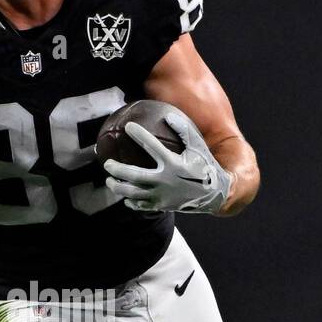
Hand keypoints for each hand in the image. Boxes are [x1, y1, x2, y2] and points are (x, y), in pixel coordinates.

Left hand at [103, 110, 232, 213]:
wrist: (214, 193)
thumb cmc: (204, 166)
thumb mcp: (197, 147)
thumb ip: (183, 131)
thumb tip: (168, 115)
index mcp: (173, 163)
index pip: (152, 146)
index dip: (139, 135)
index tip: (128, 127)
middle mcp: (165, 180)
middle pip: (135, 175)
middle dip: (118, 169)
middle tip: (107, 163)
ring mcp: (162, 195)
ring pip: (134, 193)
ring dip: (119, 187)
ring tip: (110, 181)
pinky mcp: (162, 205)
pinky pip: (142, 205)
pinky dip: (131, 201)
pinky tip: (125, 197)